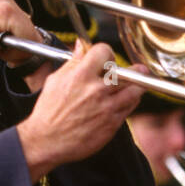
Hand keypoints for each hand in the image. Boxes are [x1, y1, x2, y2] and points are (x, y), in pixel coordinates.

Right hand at [17, 39, 142, 180]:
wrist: (47, 140)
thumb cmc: (49, 111)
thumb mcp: (56, 80)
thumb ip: (73, 62)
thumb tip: (81, 45)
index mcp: (80, 76)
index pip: (105, 51)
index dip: (106, 53)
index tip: (106, 59)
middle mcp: (96, 90)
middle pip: (127, 71)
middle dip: (133, 69)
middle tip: (136, 70)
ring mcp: (106, 108)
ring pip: (135, 90)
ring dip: (136, 85)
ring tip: (134, 85)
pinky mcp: (112, 124)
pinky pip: (130, 107)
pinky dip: (130, 101)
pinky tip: (123, 100)